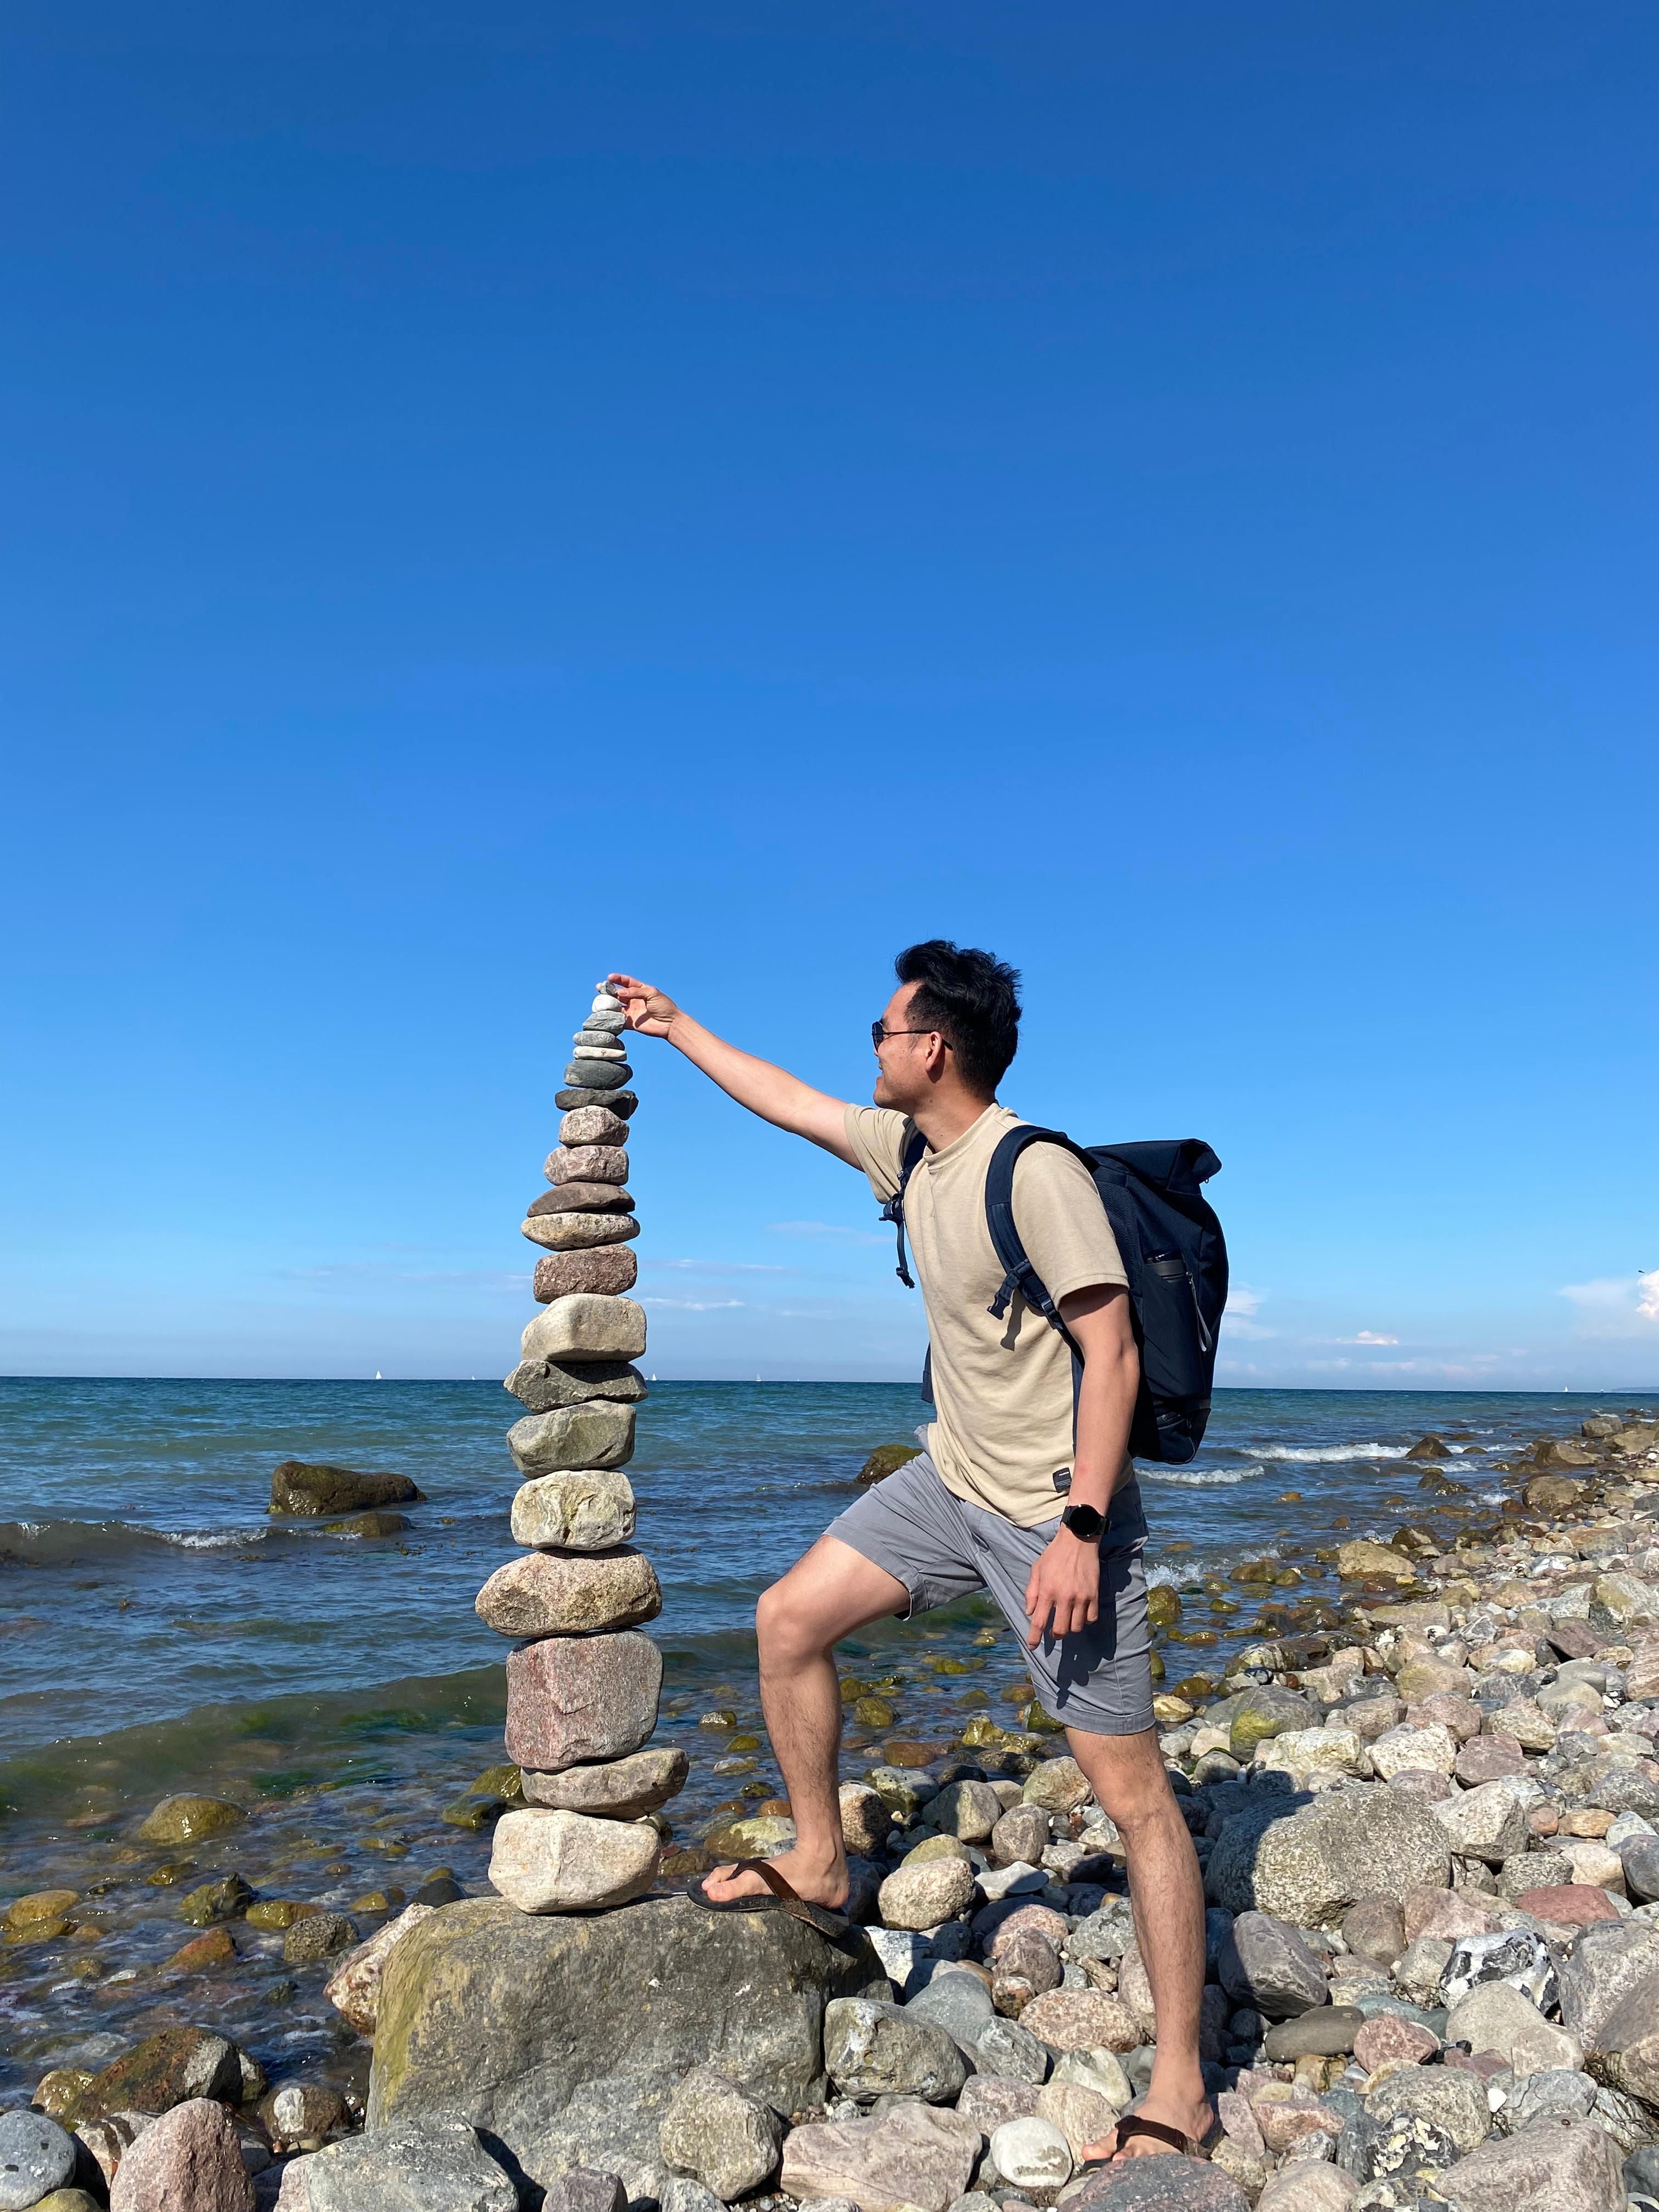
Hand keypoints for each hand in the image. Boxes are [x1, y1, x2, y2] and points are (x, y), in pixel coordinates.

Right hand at [605, 973, 678, 1038]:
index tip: (609, 977)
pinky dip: (611, 1017)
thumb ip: (635, 992)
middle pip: (618, 994)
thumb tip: (619, 991)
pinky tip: (604, 1013)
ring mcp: (632, 1011)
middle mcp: (634, 1000)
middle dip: (609, 991)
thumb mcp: (652, 994)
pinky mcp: (630, 1023)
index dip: (618, 979)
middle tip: (599, 988)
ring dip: (608, 1003)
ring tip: (600, 1001)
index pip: (627, 982)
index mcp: (640, 990)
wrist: (670, 1024)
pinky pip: (618, 1019)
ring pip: (616, 1006)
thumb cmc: (664, 1006)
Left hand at [1023, 1530, 1101, 1645]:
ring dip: (1070, 1628)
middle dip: (1055, 1635)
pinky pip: (1091, 1619)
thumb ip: (1031, 1593)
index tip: (1033, 1646)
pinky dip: (1085, 1621)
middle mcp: (1064, 1597)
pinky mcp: (1094, 1595)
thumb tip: (1029, 1613)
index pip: (1039, 1622)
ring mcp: (1081, 1598)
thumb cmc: (1054, 1554)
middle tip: (1053, 1630)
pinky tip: (1080, 1614)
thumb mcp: (1036, 1570)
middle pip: (1060, 1630)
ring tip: (1067, 1620)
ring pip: (1076, 1627)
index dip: (1034, 1638)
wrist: (1078, 1540)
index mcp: (1047, 1591)